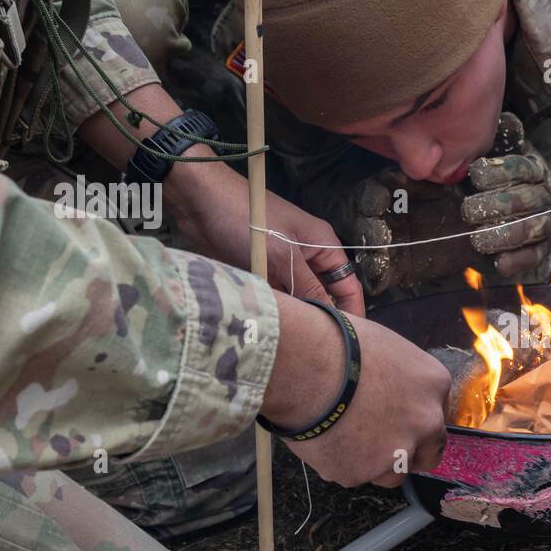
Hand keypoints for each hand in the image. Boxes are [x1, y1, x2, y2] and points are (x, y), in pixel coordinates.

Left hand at [76, 86, 365, 315]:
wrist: (199, 201)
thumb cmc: (247, 220)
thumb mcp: (283, 256)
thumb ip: (309, 288)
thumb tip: (333, 319)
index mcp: (323, 247)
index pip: (348, 285)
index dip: (352, 311)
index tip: (349, 342)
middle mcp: (307, 258)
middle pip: (322, 296)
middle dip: (319, 318)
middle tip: (316, 349)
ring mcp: (281, 265)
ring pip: (296, 299)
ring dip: (293, 315)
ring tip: (292, 343)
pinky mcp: (259, 270)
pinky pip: (273, 295)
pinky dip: (272, 307)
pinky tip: (269, 327)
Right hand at [261, 295, 449, 487]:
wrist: (303, 366)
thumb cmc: (336, 344)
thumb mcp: (384, 344)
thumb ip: (397, 373)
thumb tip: (386, 377)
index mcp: (433, 384)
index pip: (437, 415)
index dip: (415, 421)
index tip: (397, 420)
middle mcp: (425, 422)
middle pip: (428, 453)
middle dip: (408, 453)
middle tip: (380, 443)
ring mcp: (396, 451)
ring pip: (391, 473)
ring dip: (373, 464)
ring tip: (343, 439)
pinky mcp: (361, 472)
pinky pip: (352, 475)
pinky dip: (339, 463)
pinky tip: (323, 439)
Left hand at [463, 112, 550, 278]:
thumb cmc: (520, 182)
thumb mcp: (516, 156)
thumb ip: (507, 140)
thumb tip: (507, 119)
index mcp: (535, 171)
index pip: (520, 169)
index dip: (498, 172)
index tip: (475, 174)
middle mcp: (543, 197)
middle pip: (523, 201)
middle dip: (494, 206)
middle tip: (468, 211)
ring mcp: (545, 224)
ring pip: (529, 230)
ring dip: (502, 235)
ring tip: (478, 239)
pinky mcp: (543, 250)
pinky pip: (533, 257)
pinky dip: (516, 262)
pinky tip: (499, 263)